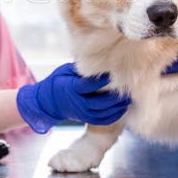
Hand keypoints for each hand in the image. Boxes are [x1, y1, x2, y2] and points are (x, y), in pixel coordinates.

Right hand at [16, 63, 130, 132]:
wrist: (49, 102)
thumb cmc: (59, 82)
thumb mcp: (65, 71)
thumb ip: (80, 67)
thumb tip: (97, 57)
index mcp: (71, 88)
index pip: (88, 85)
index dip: (101, 81)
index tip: (113, 73)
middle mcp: (77, 102)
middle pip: (99, 102)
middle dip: (115, 97)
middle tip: (128, 89)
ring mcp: (82, 113)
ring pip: (103, 113)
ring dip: (117, 107)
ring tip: (128, 99)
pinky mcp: (86, 118)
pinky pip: (103, 120)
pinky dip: (114, 116)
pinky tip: (123, 108)